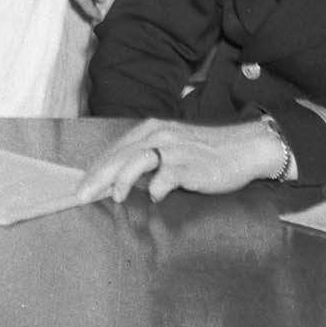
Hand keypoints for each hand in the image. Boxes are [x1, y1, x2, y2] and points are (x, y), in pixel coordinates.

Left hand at [74, 117, 285, 204]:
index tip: (81, 187)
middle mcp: (159, 134)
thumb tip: (118, 181)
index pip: (115, 149)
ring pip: (136, 161)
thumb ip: (147, 159)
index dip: (96, 169)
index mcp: (151, 129)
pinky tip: (156, 197)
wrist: (245, 148)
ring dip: (121, 181)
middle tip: (81, 196)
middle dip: (97, 177)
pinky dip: (156, 188)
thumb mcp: (171, 147)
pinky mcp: (190, 165)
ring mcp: (174, 149)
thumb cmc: (205, 152)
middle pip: (119, 155)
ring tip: (115, 197)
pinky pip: (165, 177)